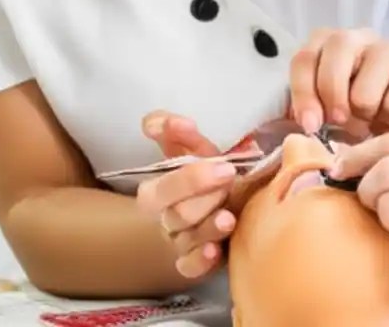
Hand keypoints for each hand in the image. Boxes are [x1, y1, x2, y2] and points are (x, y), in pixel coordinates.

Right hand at [136, 111, 236, 278]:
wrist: (222, 213)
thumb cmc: (206, 180)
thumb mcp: (196, 152)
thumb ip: (179, 133)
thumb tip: (163, 121)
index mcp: (160, 190)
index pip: (159, 183)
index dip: (184, 171)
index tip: (211, 151)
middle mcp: (166, 216)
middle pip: (172, 209)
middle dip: (197, 188)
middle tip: (227, 175)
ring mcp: (180, 242)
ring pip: (186, 236)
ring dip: (207, 225)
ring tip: (229, 216)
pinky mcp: (194, 264)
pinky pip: (190, 267)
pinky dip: (201, 260)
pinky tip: (216, 251)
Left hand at [289, 28, 388, 135]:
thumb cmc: (359, 106)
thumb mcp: (328, 105)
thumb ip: (310, 110)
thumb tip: (303, 125)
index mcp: (326, 43)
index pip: (305, 60)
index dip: (303, 95)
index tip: (310, 126)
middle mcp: (357, 37)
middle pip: (335, 59)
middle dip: (334, 100)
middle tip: (341, 122)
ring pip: (364, 95)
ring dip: (366, 117)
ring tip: (372, 118)